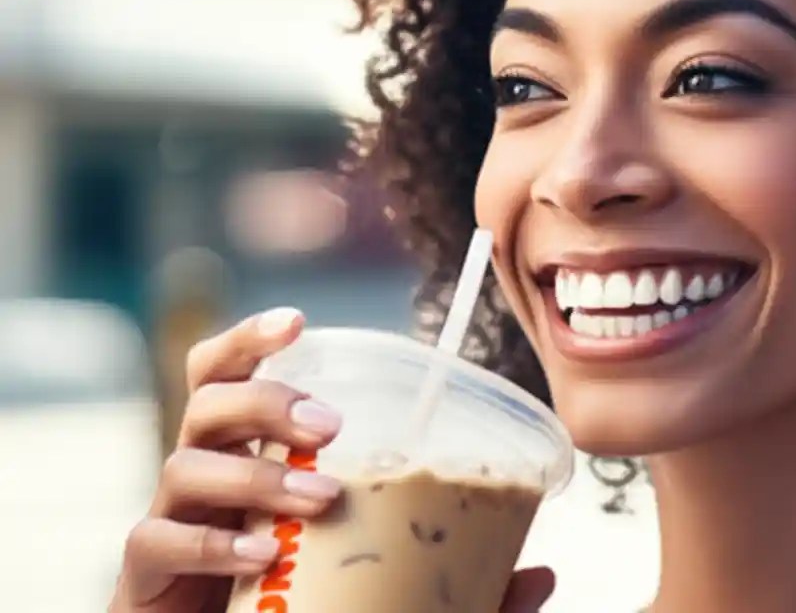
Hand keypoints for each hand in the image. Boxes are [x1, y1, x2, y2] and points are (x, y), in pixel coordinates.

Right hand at [108, 309, 555, 611]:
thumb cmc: (301, 602)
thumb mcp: (385, 576)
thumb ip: (459, 578)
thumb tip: (541, 577)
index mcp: (254, 456)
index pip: (232, 375)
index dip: (253, 338)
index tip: (300, 319)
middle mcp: (207, 475)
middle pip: (208, 402)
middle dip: (268, 400)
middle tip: (331, 427)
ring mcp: (172, 520)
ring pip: (184, 463)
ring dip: (256, 474)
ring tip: (320, 498)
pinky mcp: (147, 574)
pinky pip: (156, 538)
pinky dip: (211, 540)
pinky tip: (263, 554)